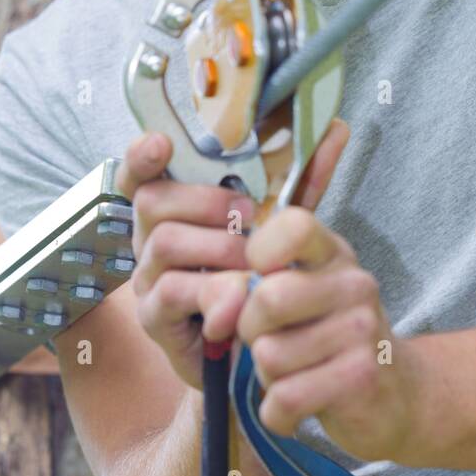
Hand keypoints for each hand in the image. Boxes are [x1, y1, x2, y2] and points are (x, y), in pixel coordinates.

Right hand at [113, 118, 349, 391]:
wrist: (263, 349)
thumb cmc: (262, 278)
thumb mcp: (283, 226)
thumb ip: (303, 180)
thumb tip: (335, 126)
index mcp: (173, 210)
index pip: (139, 174)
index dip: (142, 155)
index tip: (162, 143)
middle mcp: (150, 238)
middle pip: (152, 201)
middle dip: (203, 201)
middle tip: (249, 215)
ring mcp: (148, 279)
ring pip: (164, 244)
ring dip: (216, 248)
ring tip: (254, 263)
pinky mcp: (155, 319)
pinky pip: (174, 292)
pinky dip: (213, 292)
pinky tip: (240, 302)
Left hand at [232, 207, 413, 463]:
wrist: (396, 396)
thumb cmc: (325, 341)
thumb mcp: (292, 301)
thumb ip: (244, 291)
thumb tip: (217, 314)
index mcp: (332, 254)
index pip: (293, 225)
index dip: (259, 253)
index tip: (259, 281)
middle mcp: (354, 284)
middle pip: (267, 298)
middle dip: (249, 331)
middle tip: (268, 342)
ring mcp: (363, 330)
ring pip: (270, 355)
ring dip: (266, 376)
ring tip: (291, 376)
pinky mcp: (362, 379)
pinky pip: (286, 398)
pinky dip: (277, 413)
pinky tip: (294, 408)